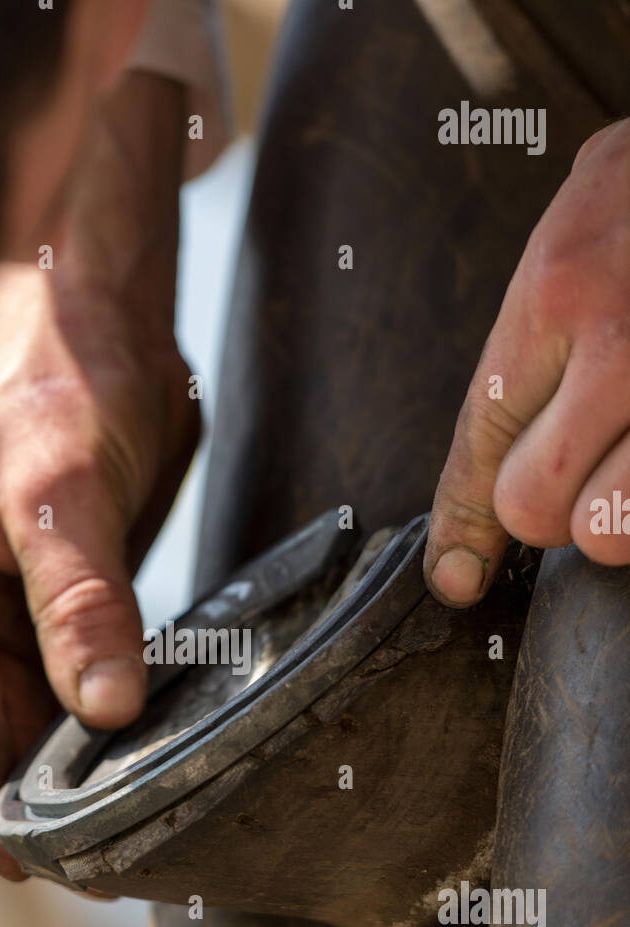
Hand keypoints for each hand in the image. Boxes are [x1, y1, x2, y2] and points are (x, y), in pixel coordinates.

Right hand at [0, 75, 196, 878]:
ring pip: (31, 710)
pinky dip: (101, 720)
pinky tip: (139, 762)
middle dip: (36, 795)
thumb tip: (104, 709)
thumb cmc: (57, 375)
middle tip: (100, 869)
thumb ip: (83, 601)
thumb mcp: (66, 490)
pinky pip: (69, 677)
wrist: (92, 310)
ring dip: (73, 767)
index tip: (17, 865)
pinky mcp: (53, 598)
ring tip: (126, 834)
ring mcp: (2, 605)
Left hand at [425, 118, 629, 604]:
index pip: (481, 438)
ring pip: (609, 530)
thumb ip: (534, 331)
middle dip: (549, 504)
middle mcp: (623, 342)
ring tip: (628, 459)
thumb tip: (490, 464)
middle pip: (533, 505)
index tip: (457, 571)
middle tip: (581, 466)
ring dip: (615, 513)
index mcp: (560, 286)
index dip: (461, 520)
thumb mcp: (588, 212)